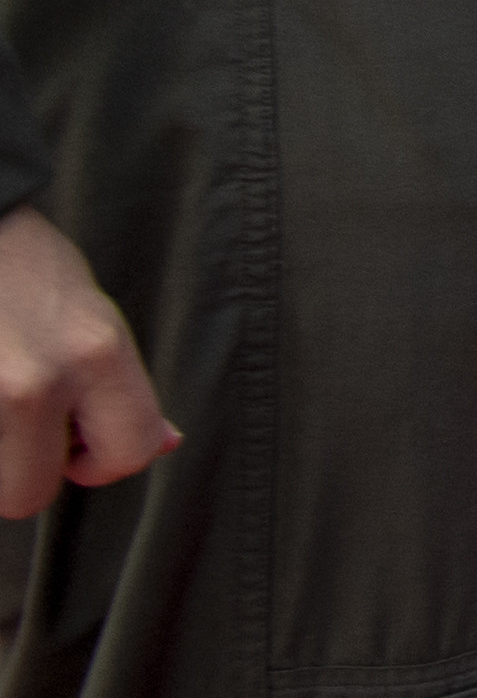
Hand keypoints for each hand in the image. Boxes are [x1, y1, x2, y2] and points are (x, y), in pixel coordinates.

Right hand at [0, 208, 172, 518]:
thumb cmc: (26, 269)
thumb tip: (166, 445)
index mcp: (94, 353)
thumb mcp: (94, 318)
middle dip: (26, 472)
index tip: (79, 443)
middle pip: (30, 495)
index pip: (126, 455)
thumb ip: (122, 386)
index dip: (102, 462)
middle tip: (22, 423)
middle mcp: (34, 381)